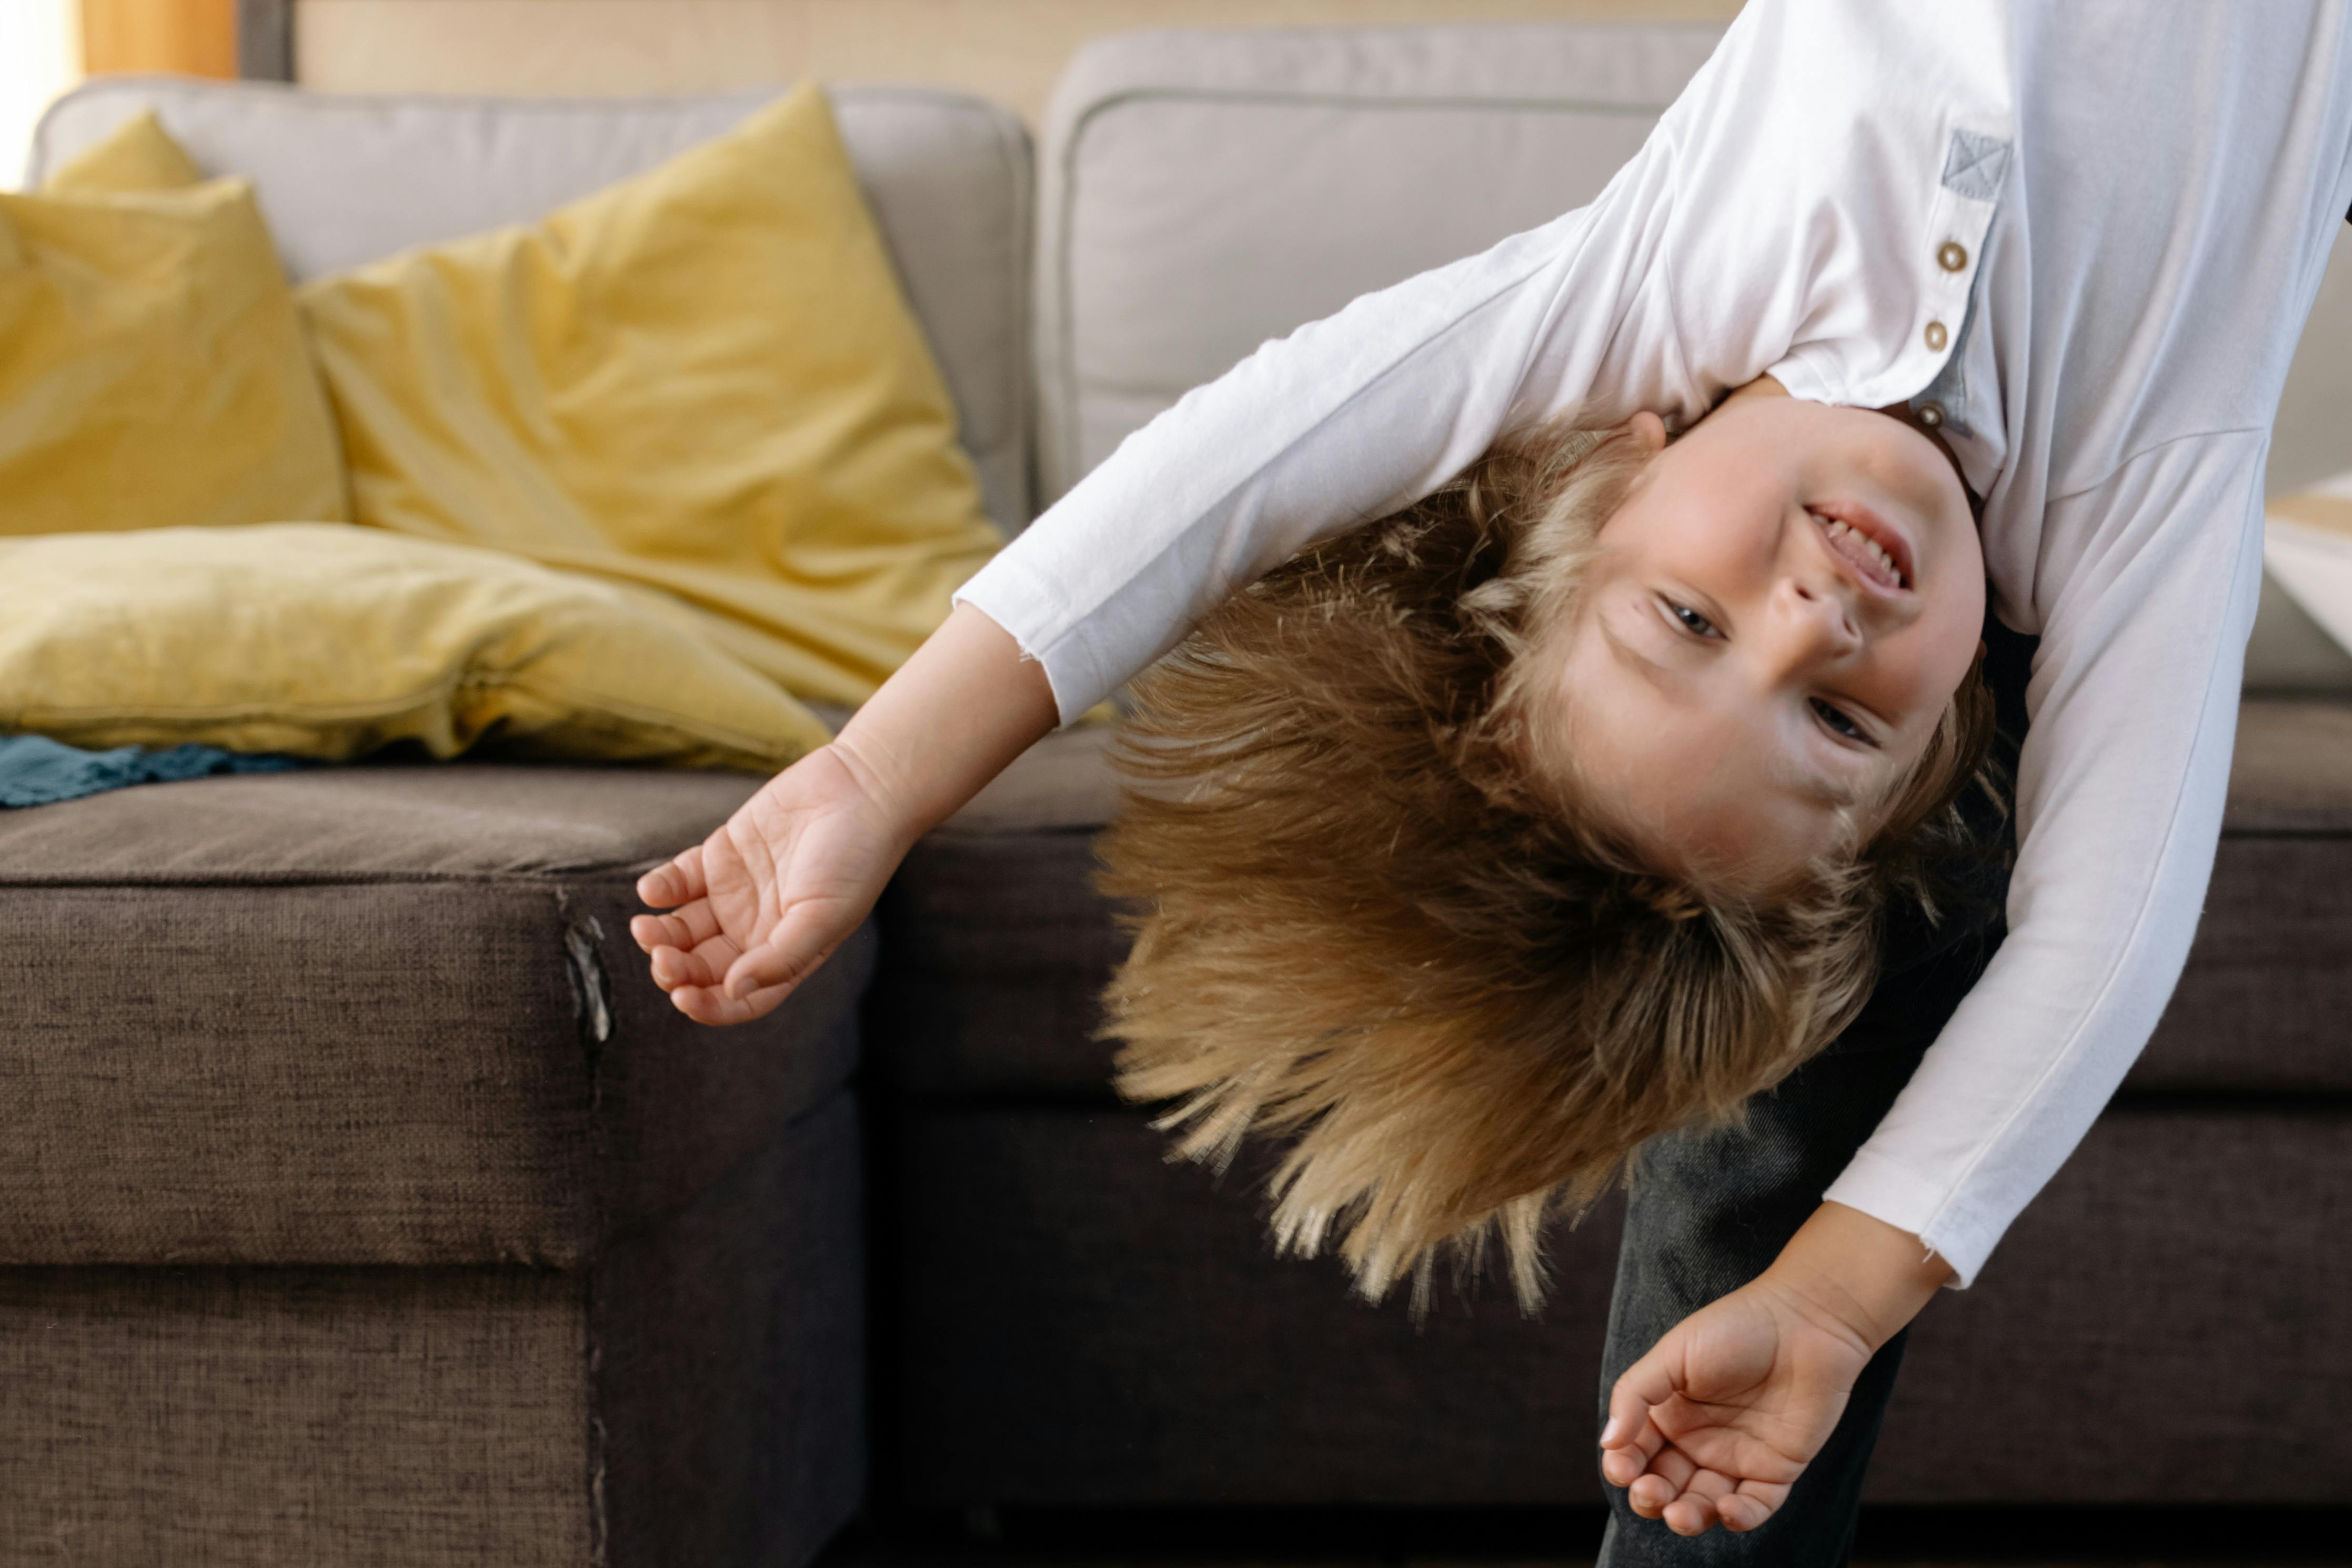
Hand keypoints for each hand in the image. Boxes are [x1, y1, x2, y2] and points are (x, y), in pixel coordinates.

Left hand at [631, 603, 1059, 1027]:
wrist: (862, 788)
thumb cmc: (856, 857)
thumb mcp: (825, 917)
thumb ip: (781, 958)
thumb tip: (733, 990)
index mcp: (786, 953)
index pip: (740, 996)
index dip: (709, 1006)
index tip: (683, 998)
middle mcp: (756, 929)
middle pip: (703, 965)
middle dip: (676, 970)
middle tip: (661, 958)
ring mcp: (735, 893)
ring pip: (683, 928)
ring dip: (660, 935)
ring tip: (645, 927)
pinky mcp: (721, 855)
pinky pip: (678, 881)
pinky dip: (660, 889)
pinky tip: (653, 891)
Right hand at [1598, 1201, 1948, 1536]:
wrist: (1805, 1322)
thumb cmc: (1735, 1328)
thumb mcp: (1672, 1354)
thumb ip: (1636, 1395)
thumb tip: (1608, 1442)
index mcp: (1668, 1412)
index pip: (1635, 1451)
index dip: (1623, 1466)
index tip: (1622, 1468)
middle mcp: (1698, 1440)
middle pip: (1665, 1485)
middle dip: (1652, 1498)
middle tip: (1652, 1494)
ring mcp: (1737, 1457)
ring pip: (1704, 1504)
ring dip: (1688, 1518)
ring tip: (1681, 1515)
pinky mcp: (1776, 1470)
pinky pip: (1755, 1506)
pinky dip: (1740, 1518)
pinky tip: (1727, 1510)